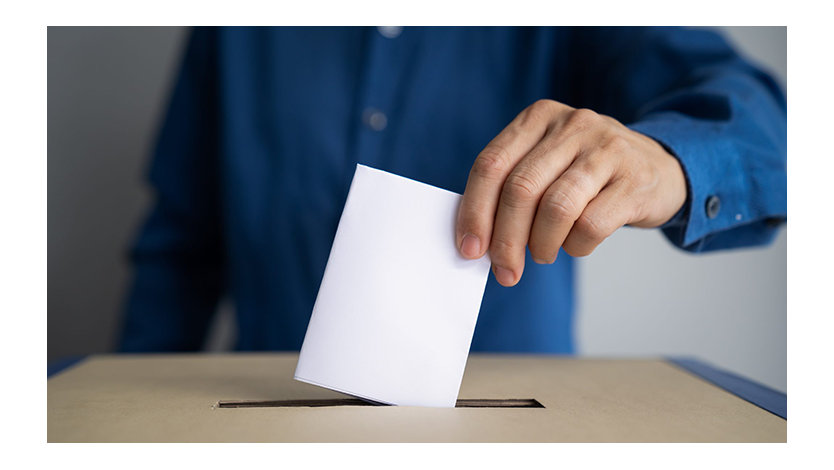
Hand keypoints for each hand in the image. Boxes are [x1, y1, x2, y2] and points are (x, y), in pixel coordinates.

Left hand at [456, 99, 686, 286]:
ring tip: (543, 254)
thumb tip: (476, 241)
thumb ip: (511, 188)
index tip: (469, 249)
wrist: (660, 167)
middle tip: (505, 270)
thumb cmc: (588, 174)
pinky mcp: (633, 180)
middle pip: (520, 189)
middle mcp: (572, 125)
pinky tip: (576, 243)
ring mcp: (606, 149)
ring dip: (541, 245)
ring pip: (555, 208)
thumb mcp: (547, 162)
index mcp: (538, 117)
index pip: (491, 164)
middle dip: (505, 239)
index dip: (474, 211)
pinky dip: (576, 246)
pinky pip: (591, 225)